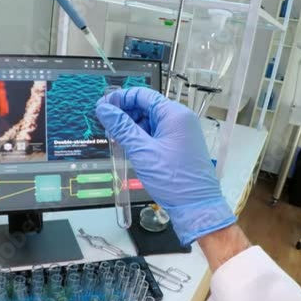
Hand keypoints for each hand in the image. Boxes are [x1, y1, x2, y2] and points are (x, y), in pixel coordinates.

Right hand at [96, 88, 236, 245]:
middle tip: (107, 126)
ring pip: (151, 120)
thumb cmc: (173, 179)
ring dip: (133, 127)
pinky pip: (158, 133)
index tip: (104, 107)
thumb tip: (104, 109)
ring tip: (117, 138)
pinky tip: (130, 146)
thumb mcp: (141, 151)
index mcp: (174, 114)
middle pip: (147, 106)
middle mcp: (180, 119)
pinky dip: (143, 137)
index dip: (121, 98)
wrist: (196, 205)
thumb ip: (121, 127)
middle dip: (126, 114)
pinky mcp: (180, 144)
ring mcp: (182, 132)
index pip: (143, 95)